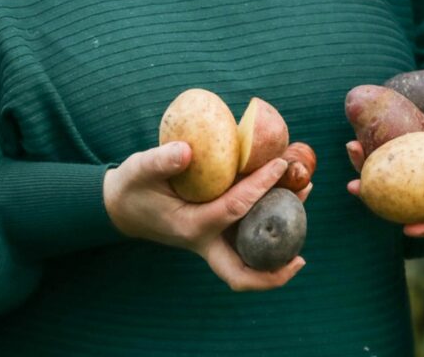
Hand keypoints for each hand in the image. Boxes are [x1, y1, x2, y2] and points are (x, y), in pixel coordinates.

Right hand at [103, 143, 309, 290]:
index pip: (235, 209)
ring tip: (304, 199)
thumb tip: (187, 150)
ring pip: (248, 259)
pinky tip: (283, 195)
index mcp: (192, 227)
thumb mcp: (139, 170)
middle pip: (242, 273)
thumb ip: (161, 161)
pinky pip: (245, 241)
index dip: (261, 187)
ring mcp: (210, 243)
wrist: (120, 206)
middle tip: (301, 258)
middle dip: (273, 272)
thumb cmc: (131, 187)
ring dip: (277, 247)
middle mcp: (204, 242)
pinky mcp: (213, 236)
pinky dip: (265, 226)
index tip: (281, 164)